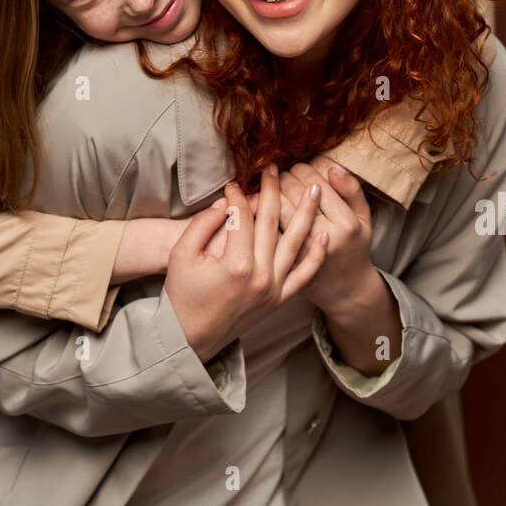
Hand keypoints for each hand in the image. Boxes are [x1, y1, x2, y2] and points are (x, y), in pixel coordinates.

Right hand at [164, 166, 329, 363]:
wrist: (190, 337)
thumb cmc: (182, 294)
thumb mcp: (180, 254)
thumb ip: (202, 224)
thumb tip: (225, 203)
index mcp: (236, 264)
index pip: (242, 217)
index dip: (237, 196)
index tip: (232, 185)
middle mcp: (260, 276)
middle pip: (271, 222)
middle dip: (273, 191)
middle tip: (276, 168)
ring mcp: (274, 289)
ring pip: (295, 243)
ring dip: (306, 214)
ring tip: (315, 190)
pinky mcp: (279, 300)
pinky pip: (304, 275)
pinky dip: (317, 256)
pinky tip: (325, 235)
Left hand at [274, 157, 374, 314]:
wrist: (342, 288)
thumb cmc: (352, 245)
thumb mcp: (363, 217)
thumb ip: (352, 189)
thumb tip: (332, 167)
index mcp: (345, 224)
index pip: (315, 182)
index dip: (304, 169)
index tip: (300, 168)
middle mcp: (322, 238)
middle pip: (291, 191)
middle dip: (284, 176)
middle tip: (283, 175)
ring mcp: (300, 252)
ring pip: (274, 208)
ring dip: (267, 192)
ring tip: (271, 187)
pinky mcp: (282, 262)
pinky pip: (264, 230)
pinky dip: (257, 215)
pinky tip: (259, 207)